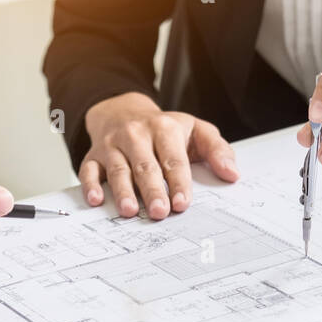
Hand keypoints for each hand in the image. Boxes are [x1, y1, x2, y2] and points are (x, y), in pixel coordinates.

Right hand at [81, 92, 238, 219]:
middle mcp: (136, 135)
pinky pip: (89, 171)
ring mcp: (113, 146)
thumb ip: (216, 150)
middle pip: (145, 166)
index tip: (182, 203)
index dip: (178, 182)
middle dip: (153, 190)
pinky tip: (96, 200)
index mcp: (164, 129)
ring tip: (130, 211)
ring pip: (118, 170)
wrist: (122, 110)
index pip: (173, 159)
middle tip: (159, 212)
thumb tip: (231, 174)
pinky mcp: (94, 156)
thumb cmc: (163, 128)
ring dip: (123, 191)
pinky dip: (90, 185)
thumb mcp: (195, 129)